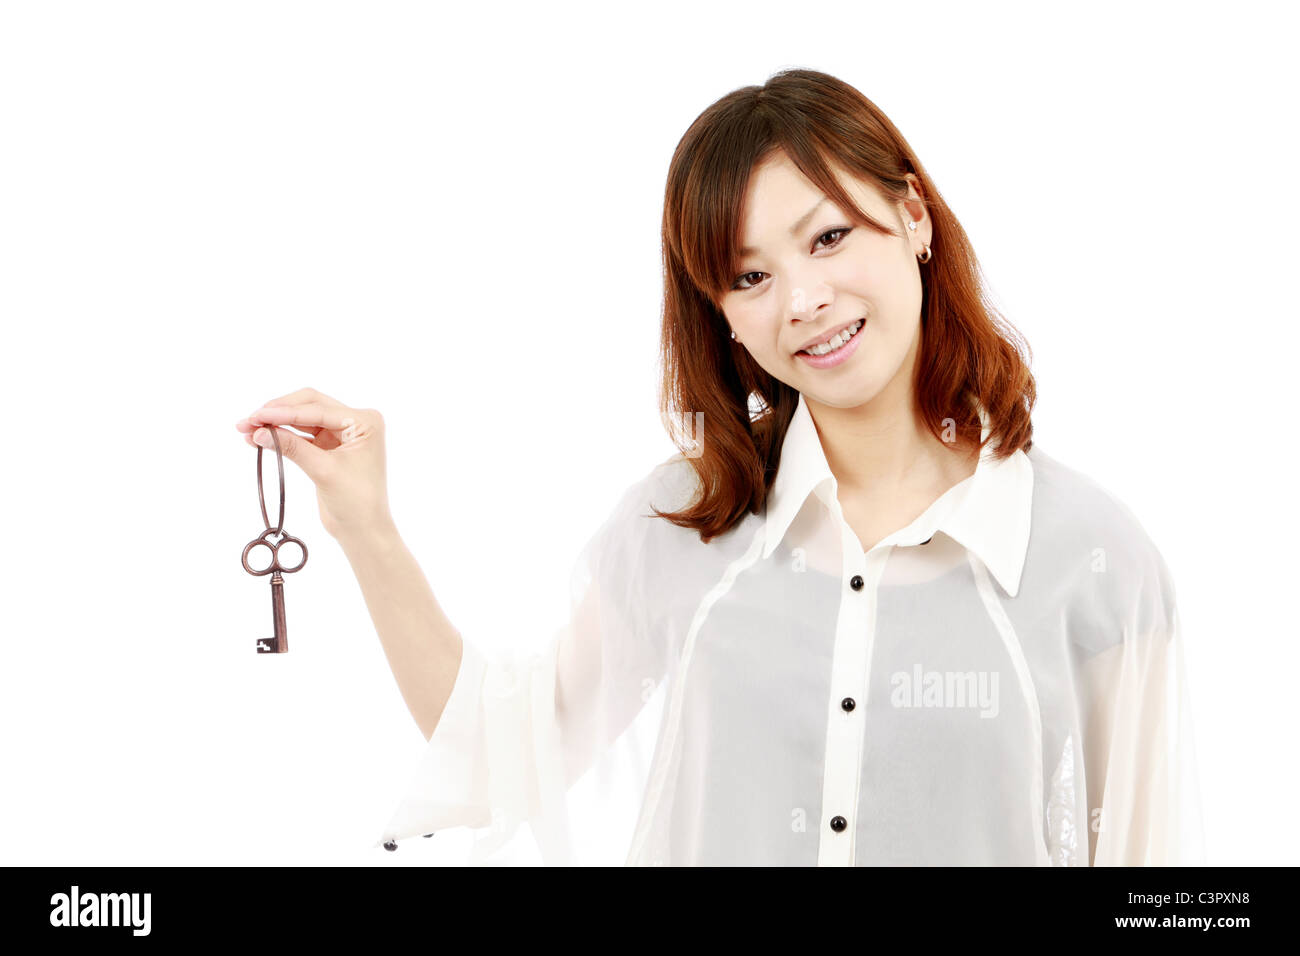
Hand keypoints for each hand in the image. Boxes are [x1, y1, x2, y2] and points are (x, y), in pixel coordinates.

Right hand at [235, 387, 393, 543]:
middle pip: (309, 406)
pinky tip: (258, 439)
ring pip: (302, 419)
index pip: (318, 409)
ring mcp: (342, 434)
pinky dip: (282, 437)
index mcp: (365, 421)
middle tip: (248, 420)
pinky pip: (301, 436)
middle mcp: (355, 422)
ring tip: (246, 429)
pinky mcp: (329, 447)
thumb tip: (259, 432)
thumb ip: (292, 448)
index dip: (284, 412)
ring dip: (276, 424)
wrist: (363, 530)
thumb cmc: (356, 502)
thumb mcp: (323, 471)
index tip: (256, 417)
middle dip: (278, 412)